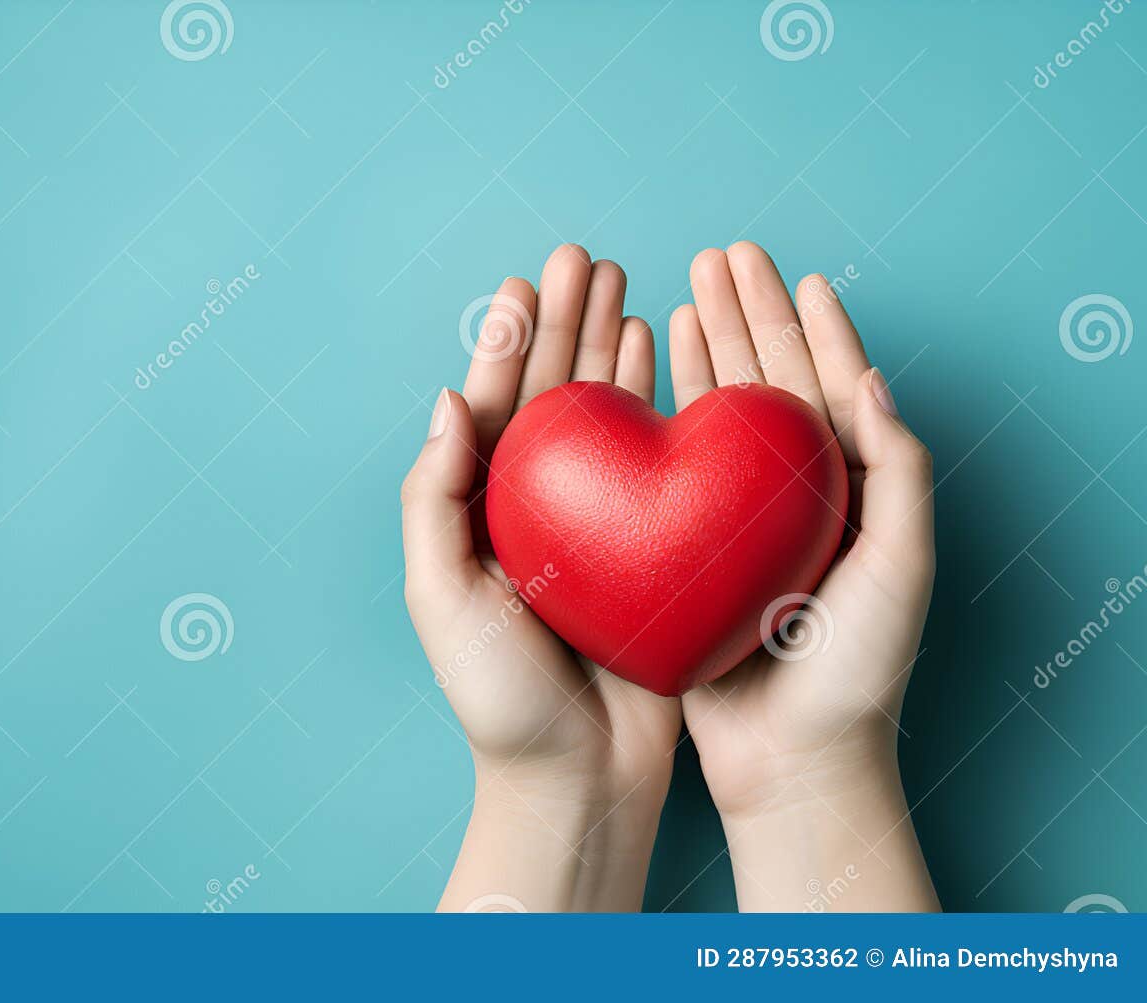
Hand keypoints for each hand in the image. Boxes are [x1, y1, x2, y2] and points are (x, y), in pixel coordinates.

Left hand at [402, 244, 680, 911]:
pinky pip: (649, 460)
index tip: (522, 284)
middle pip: (550, 395)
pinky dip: (652, 403)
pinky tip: (657, 354)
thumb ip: (434, 498)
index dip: (507, 344)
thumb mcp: (442, 596)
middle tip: (584, 257)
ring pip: (600, 415)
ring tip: (626, 282)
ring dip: (609, 347)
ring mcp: (595, 524)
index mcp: (481, 514)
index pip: (492, 408)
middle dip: (564, 324)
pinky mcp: (647, 547)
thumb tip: (446, 401)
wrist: (578, 778)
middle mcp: (536, 508)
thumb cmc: (499, 697)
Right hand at [669, 241, 937, 910]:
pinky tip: (651, 366)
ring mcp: (734, 516)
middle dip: (748, 313)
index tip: (791, 271)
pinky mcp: (686, 544)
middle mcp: (789, 494)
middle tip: (721, 254)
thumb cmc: (855, 669)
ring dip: (705, 345)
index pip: (830, 384)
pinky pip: (674, 461)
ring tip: (682, 287)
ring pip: (718, 411)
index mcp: (846, 489)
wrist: (791, 757)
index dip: (812, 324)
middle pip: (768, 380)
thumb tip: (871, 378)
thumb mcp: (901, 565)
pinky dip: (667, 406)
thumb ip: (897, 471)